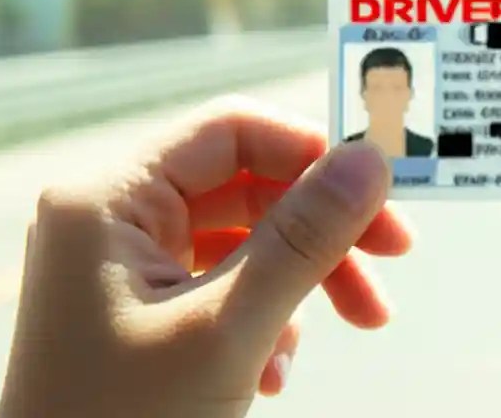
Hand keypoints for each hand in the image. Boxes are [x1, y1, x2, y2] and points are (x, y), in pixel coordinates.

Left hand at [0, 96, 411, 417]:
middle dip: (323, 227)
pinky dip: (268, 316)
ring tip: (356, 324)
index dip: (311, 151)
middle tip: (393, 259)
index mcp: (107, 201)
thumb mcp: (228, 330)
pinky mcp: (140, 311)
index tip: (379, 191)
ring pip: (245, 238)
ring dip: (306, 279)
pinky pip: (226, 283)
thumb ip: (303, 239)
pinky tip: (279, 368)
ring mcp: (123, 267)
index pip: (229, 132)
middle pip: (246, 186)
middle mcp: (110, 220)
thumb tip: (368, 159)